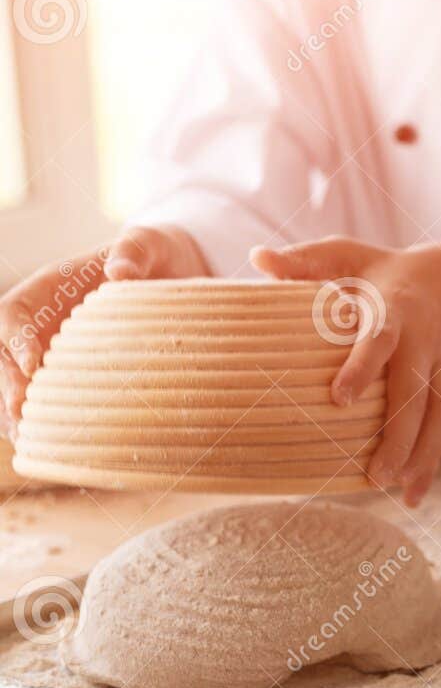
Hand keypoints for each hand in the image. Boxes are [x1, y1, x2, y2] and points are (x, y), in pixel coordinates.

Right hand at [1, 226, 207, 436]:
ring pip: (24, 380)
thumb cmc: (155, 253)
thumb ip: (133, 250)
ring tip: (29, 439)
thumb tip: (120, 273)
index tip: (31, 362)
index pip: (13, 311)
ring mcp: (58, 347)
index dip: (13, 336)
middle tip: (22, 415)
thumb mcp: (148, 243)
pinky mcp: (78, 369)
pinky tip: (52, 444)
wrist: (176, 272)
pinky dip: (50, 418)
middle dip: (12, 385)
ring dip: (22, 411)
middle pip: (8, 354)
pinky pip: (54, 394)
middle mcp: (45, 320)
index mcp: (50, 287)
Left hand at [252, 238, 440, 504]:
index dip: (363, 367)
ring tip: (393, 489)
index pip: (381, 340)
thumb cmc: (379, 270)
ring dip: (422, 454)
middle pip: (416, 393)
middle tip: (375, 473)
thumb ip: (304, 260)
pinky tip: (412, 496)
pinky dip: (433, 463)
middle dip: (400, 435)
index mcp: (394, 309)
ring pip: (440, 414)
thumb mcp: (346, 255)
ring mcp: (440, 367)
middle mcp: (423, 342)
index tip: (339, 399)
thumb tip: (257, 257)